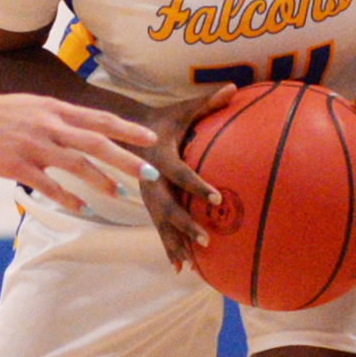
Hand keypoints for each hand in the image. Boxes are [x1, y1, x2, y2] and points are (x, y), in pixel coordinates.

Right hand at [0, 91, 158, 210]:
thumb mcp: (28, 107)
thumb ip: (53, 117)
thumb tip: (78, 128)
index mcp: (52, 108)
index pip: (98, 118)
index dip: (127, 129)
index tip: (150, 139)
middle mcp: (47, 124)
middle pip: (97, 142)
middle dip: (127, 159)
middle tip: (150, 174)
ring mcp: (32, 145)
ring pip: (78, 164)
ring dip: (103, 181)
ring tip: (120, 195)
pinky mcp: (15, 165)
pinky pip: (49, 185)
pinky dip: (68, 198)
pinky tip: (81, 209)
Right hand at [136, 85, 232, 270]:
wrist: (122, 131)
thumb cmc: (160, 119)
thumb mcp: (181, 108)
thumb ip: (206, 101)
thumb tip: (233, 88)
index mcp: (160, 157)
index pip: (180, 172)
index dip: (197, 185)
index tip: (216, 198)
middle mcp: (150, 179)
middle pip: (167, 206)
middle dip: (185, 224)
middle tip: (207, 239)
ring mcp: (147, 194)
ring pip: (160, 223)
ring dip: (174, 243)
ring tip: (188, 265)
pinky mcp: (148, 203)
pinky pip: (159, 227)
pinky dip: (169, 247)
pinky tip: (180, 268)